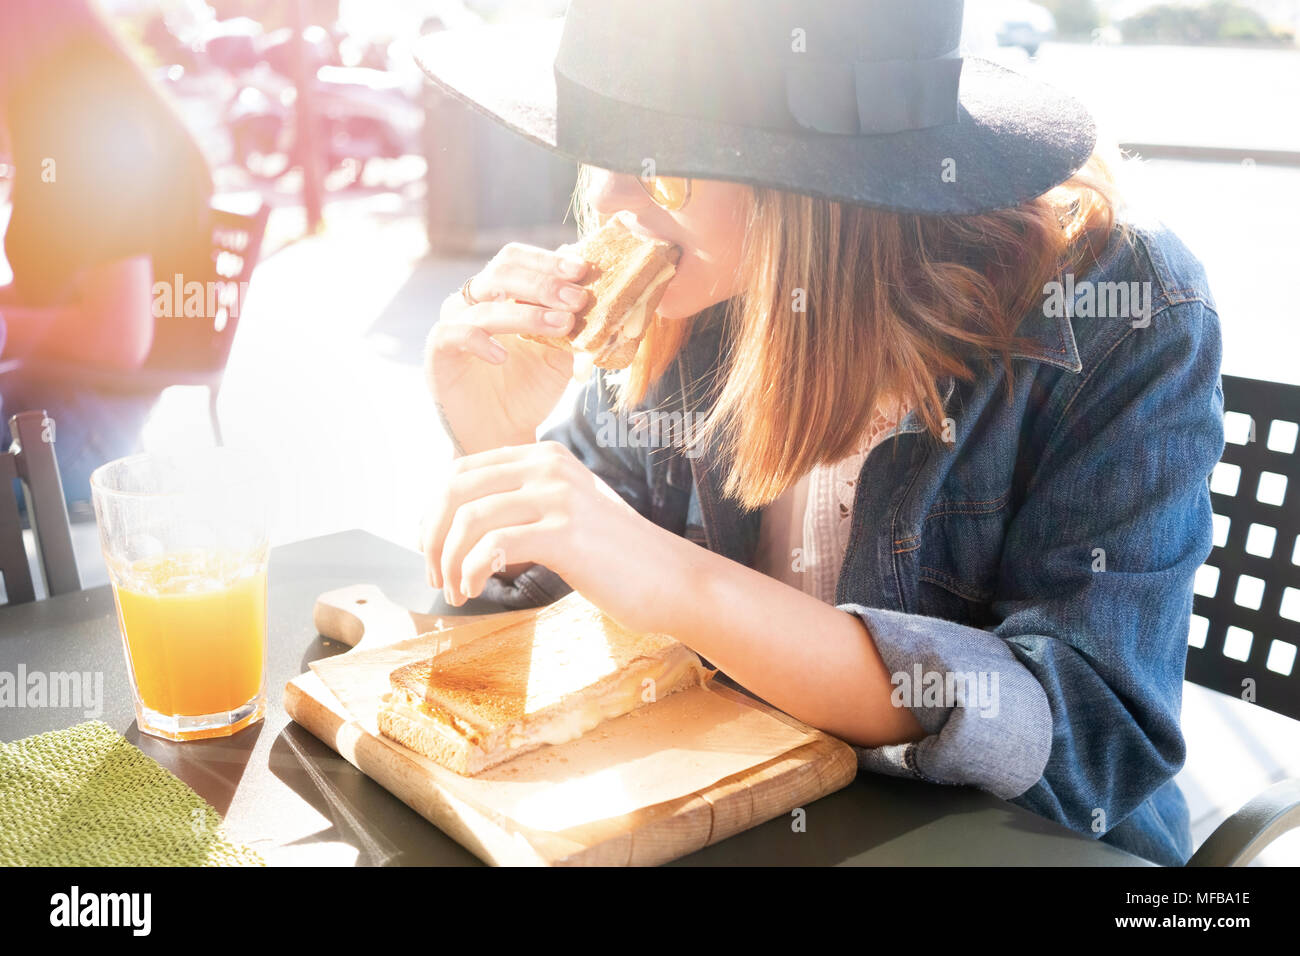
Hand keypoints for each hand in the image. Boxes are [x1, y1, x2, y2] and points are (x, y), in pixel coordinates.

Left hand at [418, 441, 682, 630]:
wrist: (671, 579)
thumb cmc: (616, 555)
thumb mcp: (567, 510)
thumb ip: (524, 502)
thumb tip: (460, 520)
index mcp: (544, 456)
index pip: (462, 470)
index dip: (433, 512)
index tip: (431, 549)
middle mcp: (548, 467)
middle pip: (455, 489)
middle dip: (431, 536)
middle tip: (434, 575)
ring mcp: (558, 497)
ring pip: (469, 518)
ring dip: (449, 560)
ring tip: (455, 591)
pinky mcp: (564, 534)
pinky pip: (493, 547)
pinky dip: (471, 572)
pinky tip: (474, 591)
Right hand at [425, 242, 591, 454]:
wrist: (503, 434)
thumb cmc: (530, 390)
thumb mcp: (560, 354)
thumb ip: (571, 323)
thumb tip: (594, 285)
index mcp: (501, 293)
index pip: (518, 259)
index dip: (547, 261)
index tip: (581, 270)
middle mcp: (474, 301)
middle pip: (501, 272)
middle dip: (544, 283)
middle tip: (576, 298)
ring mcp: (453, 323)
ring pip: (485, 305)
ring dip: (527, 314)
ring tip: (562, 325)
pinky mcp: (439, 351)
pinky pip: (455, 334)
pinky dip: (481, 341)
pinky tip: (504, 356)